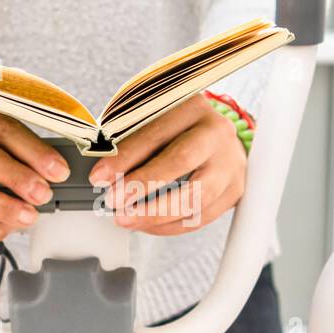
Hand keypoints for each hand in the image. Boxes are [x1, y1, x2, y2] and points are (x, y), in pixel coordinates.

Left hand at [88, 94, 246, 235]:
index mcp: (193, 107)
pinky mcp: (234, 191)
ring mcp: (230, 164)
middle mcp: (217, 133)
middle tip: (113, 202)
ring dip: (155, 214)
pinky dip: (169, 226)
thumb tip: (102, 173)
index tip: (100, 177)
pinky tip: (147, 224)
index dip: (125, 157)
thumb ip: (128, 140)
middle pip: (180, 162)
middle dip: (142, 186)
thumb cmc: (176, 130)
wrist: (216, 137)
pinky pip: (201, 217)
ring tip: (126, 219)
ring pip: (194, 197)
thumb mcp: (152, 121)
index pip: (156, 133)